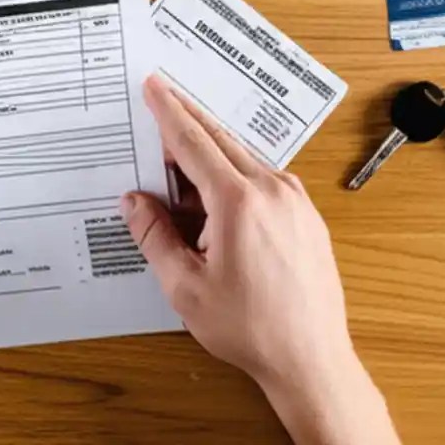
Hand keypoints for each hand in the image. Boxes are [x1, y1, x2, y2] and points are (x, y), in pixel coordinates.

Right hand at [122, 75, 398, 444]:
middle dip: (186, 123)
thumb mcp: (185, 286)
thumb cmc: (250, 327)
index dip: (168, 112)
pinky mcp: (306, 215)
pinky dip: (234, 176)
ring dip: (209, 156)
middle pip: (219, 141)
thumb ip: (154, 236)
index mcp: (238, 202)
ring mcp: (295, 201)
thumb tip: (134, 202)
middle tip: (161, 105)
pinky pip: (263, 179)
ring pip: (242, 160)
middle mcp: (272, 190)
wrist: (310, 357)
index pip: (193, 143)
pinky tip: (215, 198)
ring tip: (178, 171)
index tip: (155, 86)